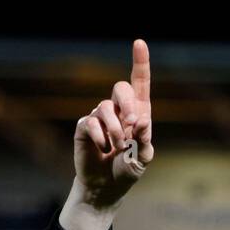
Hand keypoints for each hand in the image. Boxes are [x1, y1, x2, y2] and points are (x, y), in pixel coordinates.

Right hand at [73, 39, 153, 208]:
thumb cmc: (127, 170)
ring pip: (105, 107)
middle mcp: (118, 111)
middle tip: (132, 124)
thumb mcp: (142, 159)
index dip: (140, 63)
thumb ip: (144, 141)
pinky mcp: (85, 127)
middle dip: (127, 104)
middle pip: (120, 88)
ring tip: (118, 147)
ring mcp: (100, 118)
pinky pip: (91, 122)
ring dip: (115, 129)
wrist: (106, 187)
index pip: (139, 84)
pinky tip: (103, 149)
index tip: (139, 42)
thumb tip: (141, 120)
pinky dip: (100, 137)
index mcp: (138, 114)